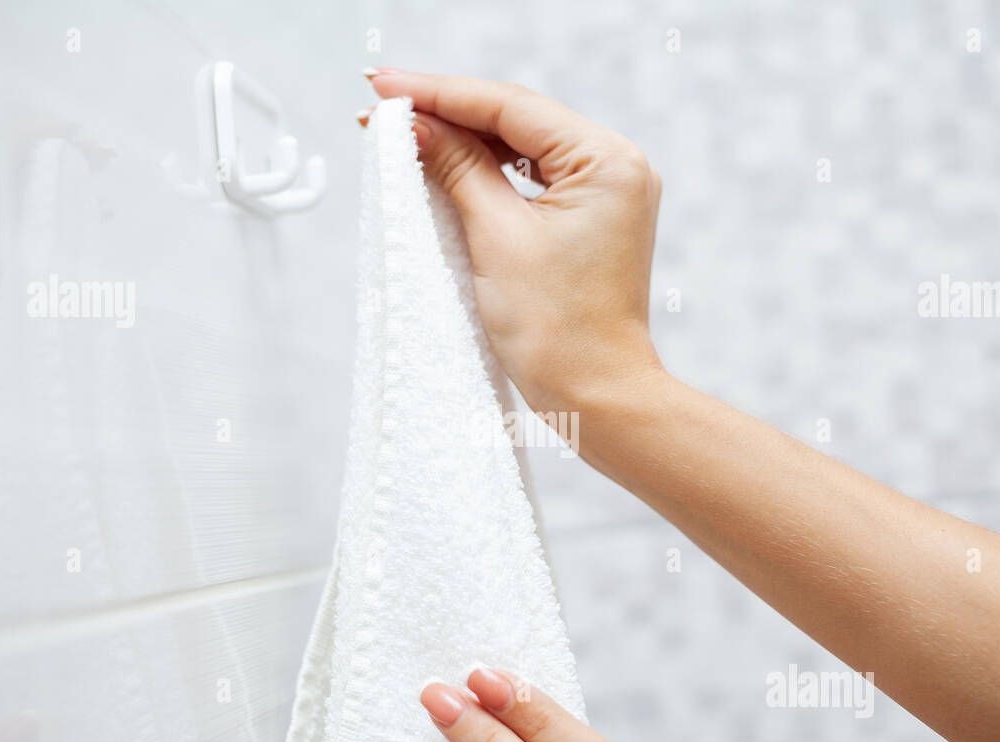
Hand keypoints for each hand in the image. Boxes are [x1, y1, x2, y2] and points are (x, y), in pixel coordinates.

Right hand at [367, 70, 665, 414]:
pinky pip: (531, 179)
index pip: (510, 106)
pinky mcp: (590, 221)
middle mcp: (616, 167)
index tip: (384, 85)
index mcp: (607, 161)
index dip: (441, 93)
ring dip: (463, 141)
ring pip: (521, 148)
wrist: (596, 397)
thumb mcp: (497, 237)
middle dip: (447, 113)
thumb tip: (417, 124)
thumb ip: (457, 169)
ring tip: (403, 131)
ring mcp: (606, 194)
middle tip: (382, 105)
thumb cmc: (559, 331)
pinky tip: (445, 163)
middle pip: (516, 120)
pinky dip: (487, 173)